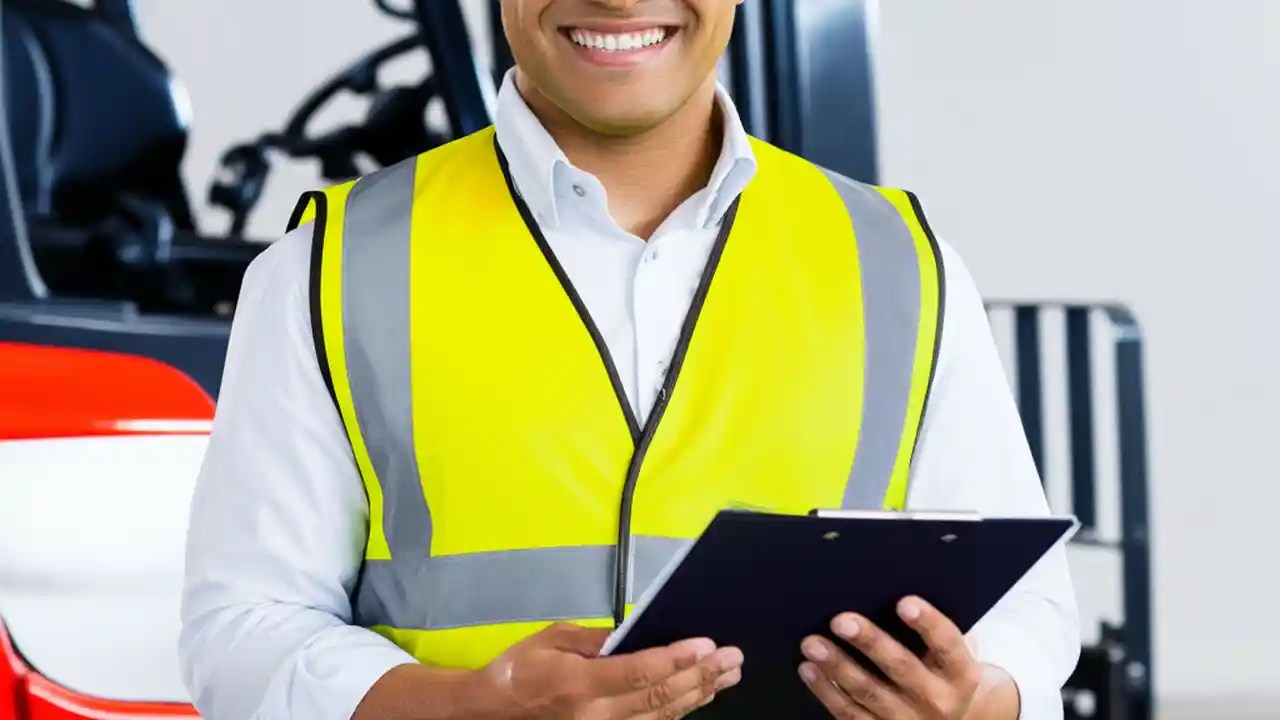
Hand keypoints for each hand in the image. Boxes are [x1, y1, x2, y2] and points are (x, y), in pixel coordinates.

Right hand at [480, 622, 743, 718]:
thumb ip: (596, 639)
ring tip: (726, 676)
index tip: (707, 645)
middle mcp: (595, 716)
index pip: (639, 672)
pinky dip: (678, 712)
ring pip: (661, 717)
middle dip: (701, 677)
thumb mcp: (552, 639)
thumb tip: (636, 633)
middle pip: (660, 698)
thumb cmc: (519, 671)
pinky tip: (699, 698)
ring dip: (698, 695)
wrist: (490, 714)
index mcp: (580, 684)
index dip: (677, 660)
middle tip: (733, 659)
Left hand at [797, 597, 988, 719]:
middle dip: (870, 643)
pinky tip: (809, 668)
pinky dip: (826, 691)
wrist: (952, 718)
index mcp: (960, 673)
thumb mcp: (947, 653)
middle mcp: (937, 699)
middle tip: (841, 620)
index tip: (905, 602)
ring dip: (837, 666)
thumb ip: (926, 629)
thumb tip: (881, 585)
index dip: (927, 623)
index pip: (947, 644)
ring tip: (812, 643)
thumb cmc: (940, 670)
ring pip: (869, 692)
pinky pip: (850, 713)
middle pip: (902, 668)